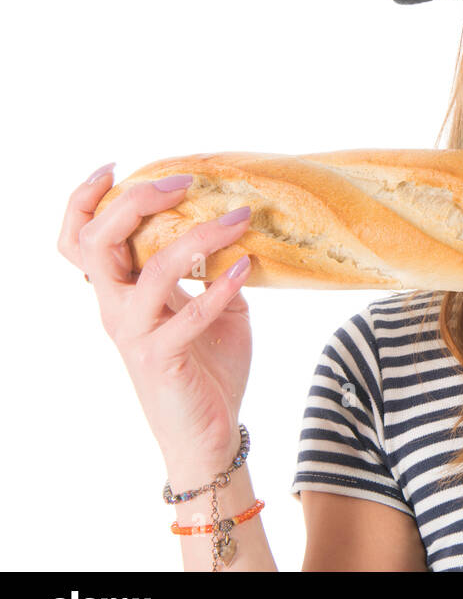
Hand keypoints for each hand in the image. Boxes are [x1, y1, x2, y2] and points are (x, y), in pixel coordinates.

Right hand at [58, 164, 255, 473]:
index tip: (115, 167)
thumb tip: (243, 226)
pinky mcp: (160, 358)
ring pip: (149, 270)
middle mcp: (115, 307)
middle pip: (98, 242)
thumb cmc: (207, 364)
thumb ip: (215, 268)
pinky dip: (219, 286)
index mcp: (119, 290)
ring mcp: (134, 333)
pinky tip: (246, 267)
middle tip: (185, 185)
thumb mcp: (215, 306)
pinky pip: (188, 314)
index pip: (79, 239)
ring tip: (238, 219)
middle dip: (137, 203)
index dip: (85, 200)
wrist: (208, 431)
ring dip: (197, 237)